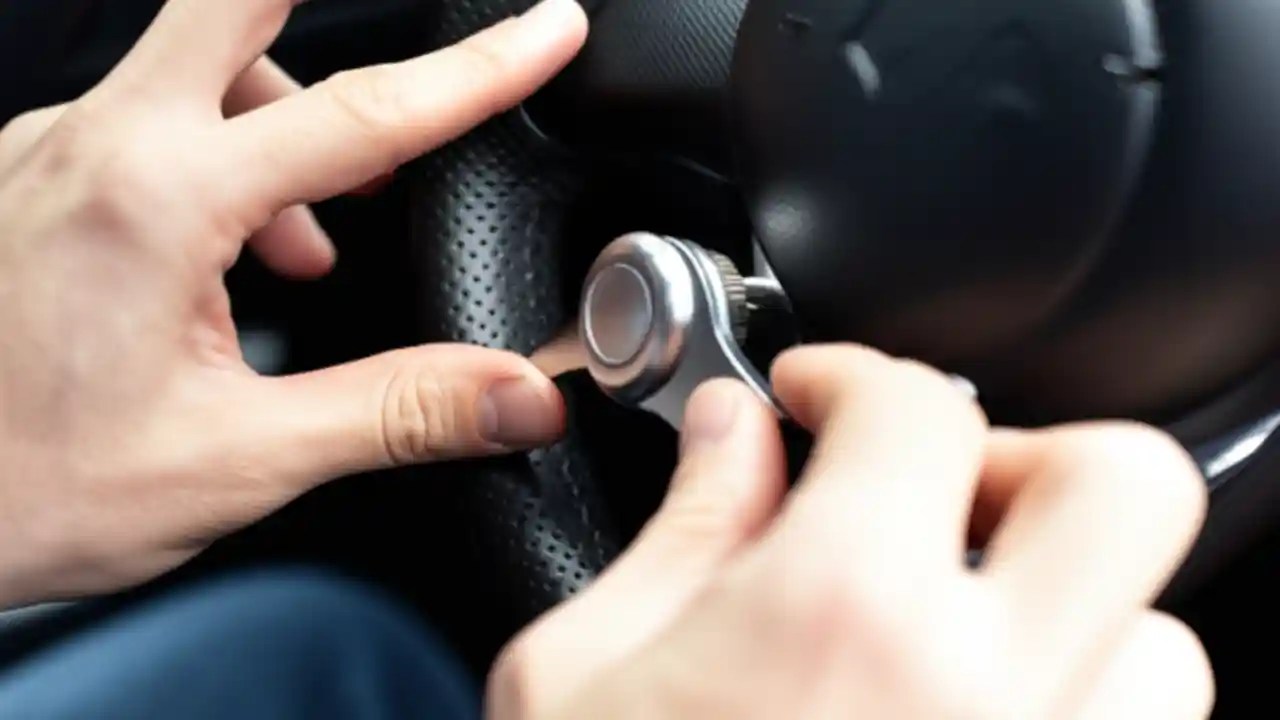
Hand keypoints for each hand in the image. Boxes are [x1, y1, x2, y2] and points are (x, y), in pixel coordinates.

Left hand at [0, 0, 587, 607]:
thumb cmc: (26, 488)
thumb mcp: (239, 458)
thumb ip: (398, 411)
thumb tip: (518, 395)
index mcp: (156, 200)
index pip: (362, 112)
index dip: (479, 70)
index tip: (548, 30)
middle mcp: (96, 144)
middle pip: (234, 0)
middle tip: (414, 8)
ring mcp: (52, 149)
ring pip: (196, 60)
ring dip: (288, 105)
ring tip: (326, 225)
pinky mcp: (34, 173)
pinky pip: (152, 117)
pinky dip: (225, 151)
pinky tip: (245, 245)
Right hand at [491, 345, 1212, 718]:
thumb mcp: (577, 674)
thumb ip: (678, 531)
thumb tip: (730, 431)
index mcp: (836, 617)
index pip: (920, 408)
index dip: (860, 376)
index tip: (822, 397)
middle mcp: (972, 701)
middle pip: (1126, 490)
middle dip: (1029, 455)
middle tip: (936, 486)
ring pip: (1163, 644)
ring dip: (1071, 609)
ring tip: (961, 628)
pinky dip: (1075, 712)